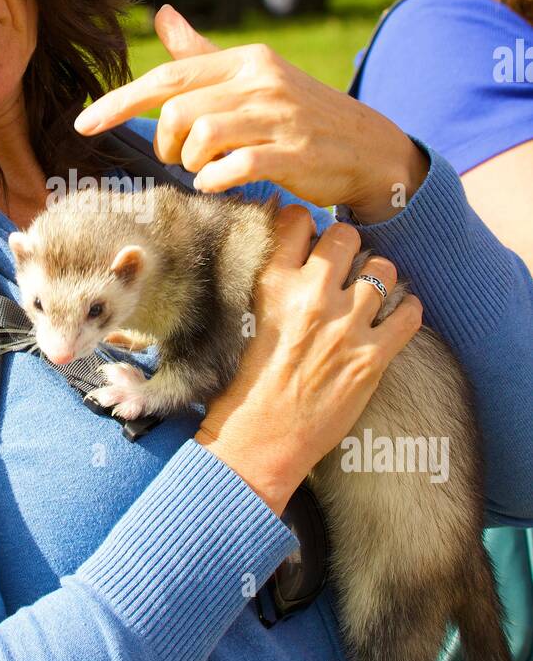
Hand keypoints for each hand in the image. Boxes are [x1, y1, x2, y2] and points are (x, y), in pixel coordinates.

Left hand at [73, 4, 427, 221]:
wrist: (367, 146)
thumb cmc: (299, 113)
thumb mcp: (254, 75)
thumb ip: (204, 53)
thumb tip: (162, 15)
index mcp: (245, 60)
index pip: (168, 78)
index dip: (120, 102)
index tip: (83, 125)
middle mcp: (260, 82)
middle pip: (178, 112)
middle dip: (165, 143)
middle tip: (177, 157)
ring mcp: (278, 118)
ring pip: (201, 138)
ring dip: (190, 164)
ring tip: (204, 169)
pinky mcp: (293, 155)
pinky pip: (232, 170)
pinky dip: (215, 182)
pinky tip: (221, 183)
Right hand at [193, 204, 423, 515]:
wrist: (262, 439)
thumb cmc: (250, 383)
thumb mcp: (252, 319)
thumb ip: (276, 283)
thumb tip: (297, 250)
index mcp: (274, 286)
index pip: (298, 221)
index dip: (308, 222)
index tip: (312, 233)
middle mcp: (311, 298)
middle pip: (346, 237)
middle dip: (348, 247)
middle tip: (345, 266)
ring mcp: (345, 328)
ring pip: (384, 270)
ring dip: (379, 279)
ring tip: (369, 295)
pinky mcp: (372, 358)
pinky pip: (409, 313)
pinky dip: (407, 311)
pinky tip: (394, 317)